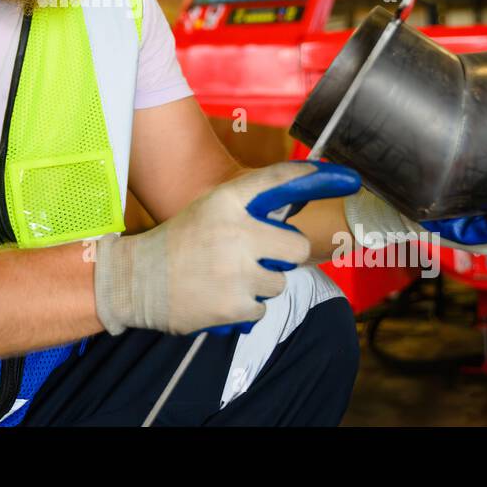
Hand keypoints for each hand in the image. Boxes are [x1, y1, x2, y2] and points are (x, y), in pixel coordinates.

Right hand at [93, 161, 360, 335]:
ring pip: (278, 283)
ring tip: (224, 277)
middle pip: (294, 247)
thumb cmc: (180, 242)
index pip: (279, 181)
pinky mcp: (236, 304)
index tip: (349, 178)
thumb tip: (292, 209)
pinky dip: (244, 307)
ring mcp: (238, 270)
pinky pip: (261, 308)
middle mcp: (237, 231)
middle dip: (282, 256)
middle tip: (255, 257)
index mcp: (228, 201)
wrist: (137, 279)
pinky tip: (217, 296)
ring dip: (259, 284)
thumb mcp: (212, 210)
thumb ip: (249, 209)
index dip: (317, 178)